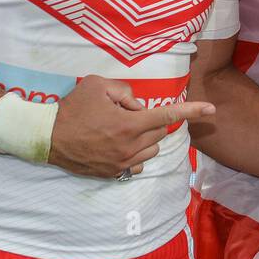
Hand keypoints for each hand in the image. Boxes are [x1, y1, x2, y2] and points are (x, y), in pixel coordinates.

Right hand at [46, 75, 215, 178]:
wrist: (46, 137)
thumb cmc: (72, 108)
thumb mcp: (98, 85)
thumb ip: (126, 92)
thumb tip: (139, 107)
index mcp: (129, 124)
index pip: (167, 115)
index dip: (192, 110)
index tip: (212, 110)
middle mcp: (130, 146)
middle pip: (159, 133)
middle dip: (150, 121)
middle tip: (125, 114)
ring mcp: (122, 163)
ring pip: (151, 150)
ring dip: (145, 139)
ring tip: (121, 130)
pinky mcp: (113, 173)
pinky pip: (138, 165)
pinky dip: (136, 155)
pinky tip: (119, 146)